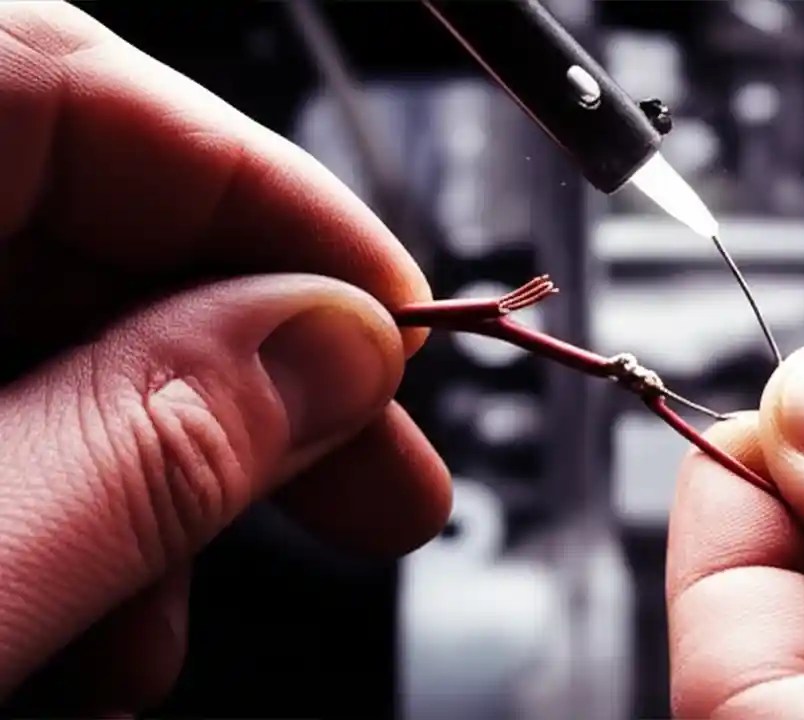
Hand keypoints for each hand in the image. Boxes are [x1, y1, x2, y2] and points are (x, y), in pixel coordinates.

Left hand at [0, 3, 448, 710]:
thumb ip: (149, 441)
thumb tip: (335, 350)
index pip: (71, 84)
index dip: (276, 206)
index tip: (405, 325)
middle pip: (77, 221)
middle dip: (245, 376)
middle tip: (376, 491)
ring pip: (33, 339)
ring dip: (155, 479)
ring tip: (185, 621)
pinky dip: (58, 512)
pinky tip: (92, 617)